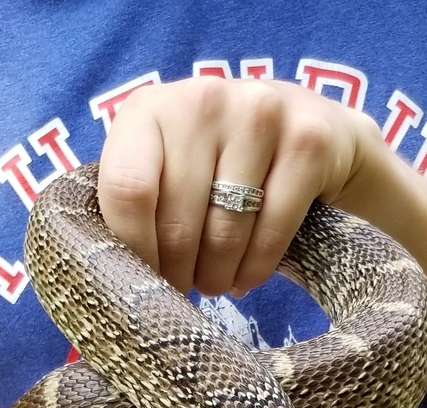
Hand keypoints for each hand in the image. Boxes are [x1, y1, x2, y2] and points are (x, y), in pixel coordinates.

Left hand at [98, 76, 384, 296]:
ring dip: (217, 276)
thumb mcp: (171, 167)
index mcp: (148, 109)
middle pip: (177, 221)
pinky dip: (256, 268)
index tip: (145, 282)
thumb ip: (139, 202)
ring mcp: (259, 114)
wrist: (314, 134)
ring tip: (216, 281)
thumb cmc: (221, 165)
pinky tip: (247, 275)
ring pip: (225, 232)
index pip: (128, 190)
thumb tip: (113, 281)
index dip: (135, 251)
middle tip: (185, 288)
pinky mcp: (308, 141)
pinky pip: (272, 230)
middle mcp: (201, 100)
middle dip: (178, 274)